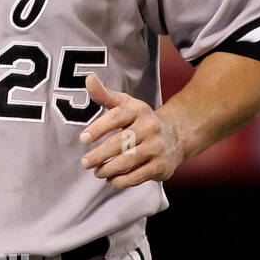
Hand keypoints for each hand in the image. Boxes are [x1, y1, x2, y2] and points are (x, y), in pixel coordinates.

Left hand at [78, 73, 184, 188]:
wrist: (177, 135)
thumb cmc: (140, 120)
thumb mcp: (125, 104)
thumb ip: (104, 95)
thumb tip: (88, 79)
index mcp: (138, 110)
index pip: (116, 117)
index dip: (98, 128)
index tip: (83, 139)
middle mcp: (149, 127)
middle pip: (120, 142)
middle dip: (99, 154)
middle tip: (85, 162)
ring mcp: (157, 147)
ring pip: (129, 161)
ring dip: (108, 169)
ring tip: (96, 172)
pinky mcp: (162, 166)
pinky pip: (139, 176)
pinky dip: (122, 180)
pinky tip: (111, 180)